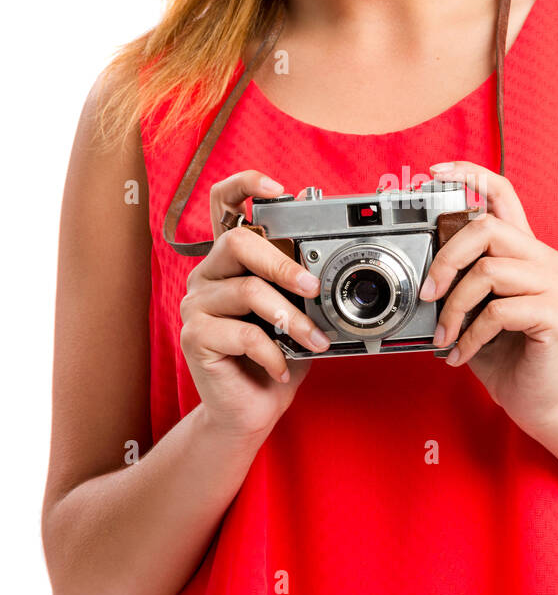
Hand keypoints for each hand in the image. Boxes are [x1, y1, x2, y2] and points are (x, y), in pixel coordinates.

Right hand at [180, 169, 330, 439]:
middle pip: (237, 242)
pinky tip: (281, 367)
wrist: (252, 409)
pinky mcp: (194, 335)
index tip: (278, 187)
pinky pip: (242, 333)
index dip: (245, 184)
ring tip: (313, 341)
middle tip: (313, 287)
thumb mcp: (298, 311)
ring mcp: (196, 304)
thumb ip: (304, 280)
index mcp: (231, 260)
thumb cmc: (277, 355)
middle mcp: (208, 274)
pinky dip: (272, 352)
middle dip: (283, 263)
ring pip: (246, 290)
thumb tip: (327, 256)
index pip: (224, 204)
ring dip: (290, 318)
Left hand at [419, 160, 557, 434]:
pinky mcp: (556, 316)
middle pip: (487, 228)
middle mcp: (544, 260)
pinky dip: (471, 335)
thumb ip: (457, 280)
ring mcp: (555, 286)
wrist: (535, 399)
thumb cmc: (501, 352)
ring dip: (455, 308)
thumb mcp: (471, 308)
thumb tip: (420, 269)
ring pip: (489, 271)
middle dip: (446, 260)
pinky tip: (461, 353)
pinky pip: (499, 311)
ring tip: (444, 336)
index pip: (502, 192)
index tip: (434, 173)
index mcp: (524, 250)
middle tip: (428, 294)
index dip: (470, 174)